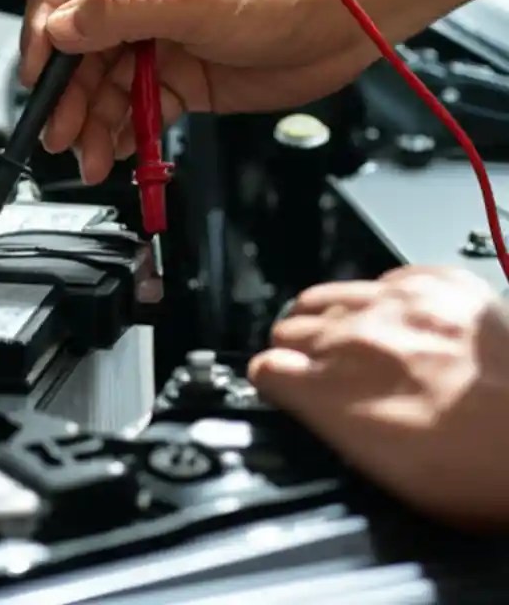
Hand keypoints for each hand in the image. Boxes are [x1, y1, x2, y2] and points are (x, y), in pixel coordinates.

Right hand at [21, 0, 375, 183]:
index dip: (42, 33)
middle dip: (67, 95)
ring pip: (101, 87)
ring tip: (89, 155)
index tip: (38, 74)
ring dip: (90, 124)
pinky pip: (132, 110)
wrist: (344, 24)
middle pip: (76, 50)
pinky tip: (114, 151)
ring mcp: (154, 42)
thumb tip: (61, 28)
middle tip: (61, 133)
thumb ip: (120, 11)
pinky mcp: (173, 80)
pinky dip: (119, 133)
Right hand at [249, 266, 508, 528]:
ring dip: (331, 318)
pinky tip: (401, 323)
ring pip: (326, 294)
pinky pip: (385, 277)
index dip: (275, 382)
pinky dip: (385, 298)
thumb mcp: (385, 470)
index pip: (264, 369)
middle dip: (299, 350)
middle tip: (323, 371)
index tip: (286, 387)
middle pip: (288, 327)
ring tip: (352, 340)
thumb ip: (332, 423)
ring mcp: (397, 302)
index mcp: (330, 389)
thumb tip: (311, 404)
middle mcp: (354, 337)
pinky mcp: (438, 282)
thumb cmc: (483, 466)